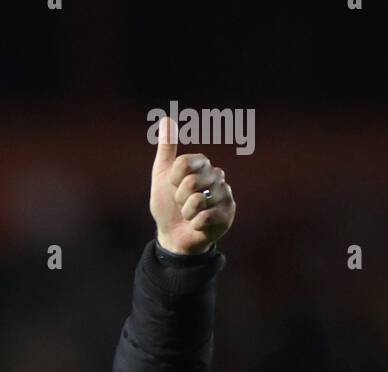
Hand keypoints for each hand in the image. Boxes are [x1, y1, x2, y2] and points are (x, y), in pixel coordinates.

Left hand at [150, 116, 235, 254]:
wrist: (173, 236)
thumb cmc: (168, 206)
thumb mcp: (162, 176)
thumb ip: (166, 150)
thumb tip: (166, 118)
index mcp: (202, 164)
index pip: (184, 163)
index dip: (173, 179)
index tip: (173, 186)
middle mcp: (216, 175)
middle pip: (191, 181)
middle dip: (180, 198)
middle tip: (182, 204)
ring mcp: (224, 194)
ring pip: (198, 200)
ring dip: (187, 212)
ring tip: (190, 215)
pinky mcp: (228, 213)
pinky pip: (205, 216)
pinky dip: (195, 223)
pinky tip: (198, 225)